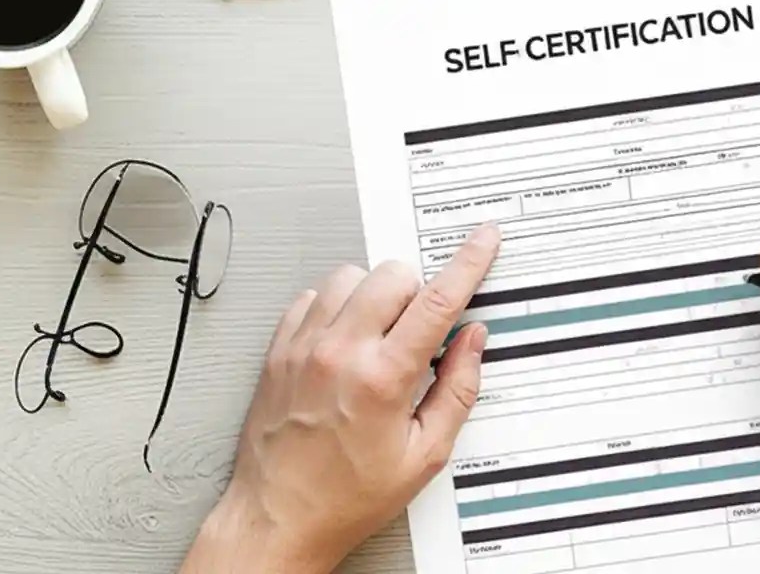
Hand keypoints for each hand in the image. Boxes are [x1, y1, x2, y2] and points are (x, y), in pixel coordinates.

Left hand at [181, 224, 500, 573]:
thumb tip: (472, 343)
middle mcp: (339, 353)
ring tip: (380, 333)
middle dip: (417, 290)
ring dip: (374, 294)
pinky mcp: (278, 350)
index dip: (468, 264)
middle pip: (392, 275)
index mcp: (382, 379)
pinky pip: (312, 296)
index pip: (437, 301)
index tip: (482, 241)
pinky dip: (335, 306)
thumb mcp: (424, 455)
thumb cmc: (346, 496)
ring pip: (350, 276)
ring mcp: (303, 348)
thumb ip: (457, 390)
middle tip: (420, 325)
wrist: (277, 517)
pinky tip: (345, 338)